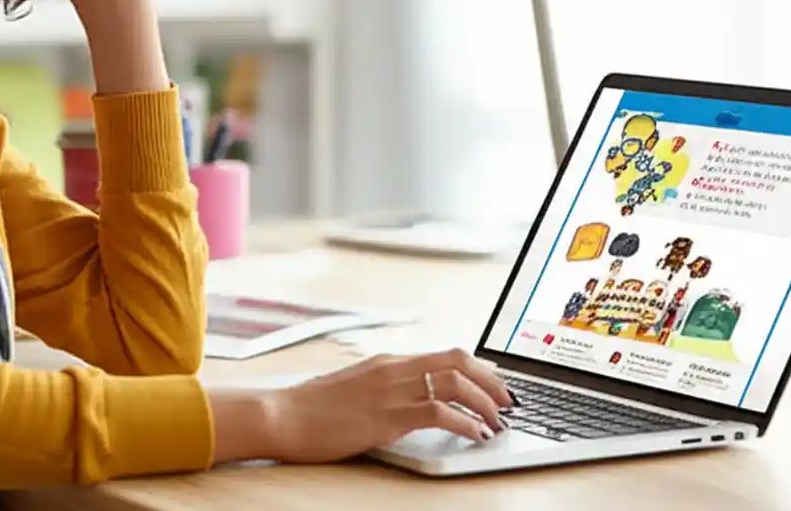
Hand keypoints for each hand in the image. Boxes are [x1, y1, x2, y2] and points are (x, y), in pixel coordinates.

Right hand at [240, 349, 513, 463]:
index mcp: (388, 362)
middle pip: (459, 361)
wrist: (280, 415)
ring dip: (485, 403)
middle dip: (492, 381)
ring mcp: (391, 391)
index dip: (479, 369)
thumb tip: (408, 397)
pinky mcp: (386, 417)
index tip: (496, 385)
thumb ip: (382, 387)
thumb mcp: (353, 388)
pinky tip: (476, 435)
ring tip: (498, 422)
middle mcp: (394, 369)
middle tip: (509, 402)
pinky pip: (438, 412)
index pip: (446, 355)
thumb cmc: (310, 408)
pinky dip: (466, 423)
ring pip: (455, 383)